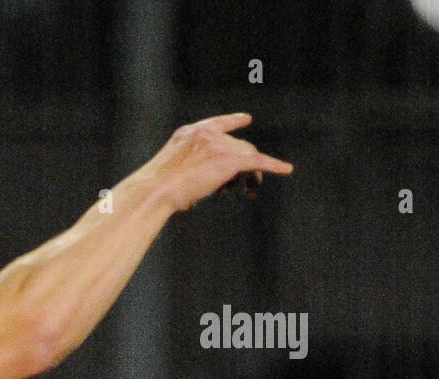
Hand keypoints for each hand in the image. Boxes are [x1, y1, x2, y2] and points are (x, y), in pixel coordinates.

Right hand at [139, 112, 292, 213]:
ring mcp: (218, 145)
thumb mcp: (166, 174)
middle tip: (241, 185)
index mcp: (188, 134)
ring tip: (250, 192)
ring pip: (247, 155)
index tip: (246, 119)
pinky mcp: (229, 160)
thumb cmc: (152, 191)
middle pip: (236, 145)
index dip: (233, 121)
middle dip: (241, 164)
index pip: (217, 124)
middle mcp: (206, 134)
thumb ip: (182, 176)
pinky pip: (258, 162)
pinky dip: (273, 165)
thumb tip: (188, 198)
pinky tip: (286, 169)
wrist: (154, 192)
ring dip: (251, 174)